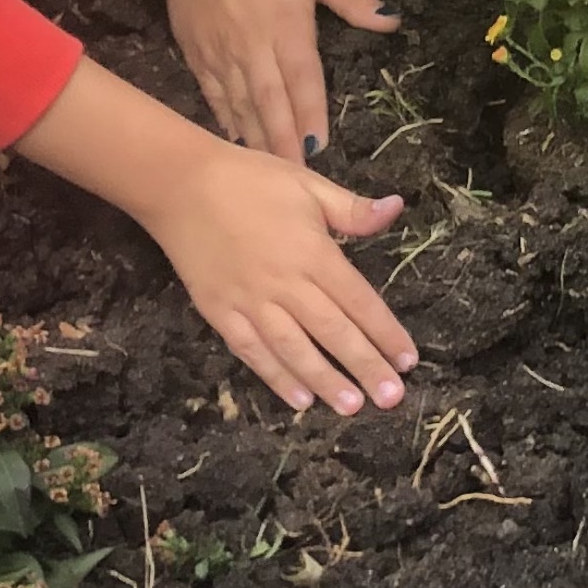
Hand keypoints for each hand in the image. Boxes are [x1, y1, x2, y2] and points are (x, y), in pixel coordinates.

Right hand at [139, 146, 415, 416]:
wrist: (179, 184)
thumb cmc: (250, 180)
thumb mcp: (308, 185)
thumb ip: (353, 209)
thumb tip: (397, 208)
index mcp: (314, 253)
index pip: (359, 301)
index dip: (386, 333)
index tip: (408, 360)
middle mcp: (285, 284)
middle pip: (333, 332)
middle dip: (365, 367)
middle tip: (391, 399)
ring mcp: (250, 302)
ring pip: (294, 349)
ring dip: (325, 380)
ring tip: (351, 407)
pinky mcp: (219, 312)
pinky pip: (251, 351)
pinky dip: (275, 377)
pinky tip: (298, 399)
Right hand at [164, 0, 398, 160]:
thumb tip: (391, 19)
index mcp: (288, 29)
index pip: (304, 80)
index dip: (310, 115)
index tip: (320, 147)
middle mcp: (255, 48)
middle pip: (272, 103)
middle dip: (284, 142)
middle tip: (296, 178)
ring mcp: (223, 54)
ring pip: (242, 105)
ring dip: (257, 139)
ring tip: (270, 171)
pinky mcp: (198, 55)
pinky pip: (214, 95)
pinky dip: (225, 120)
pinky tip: (236, 142)